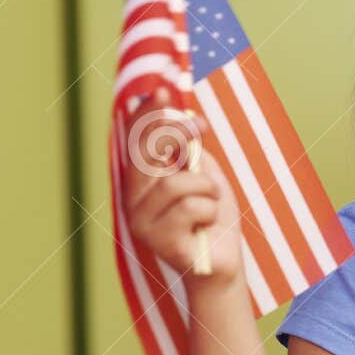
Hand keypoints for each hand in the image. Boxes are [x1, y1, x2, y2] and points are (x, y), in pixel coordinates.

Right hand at [121, 87, 244, 288]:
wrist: (221, 265)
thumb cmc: (212, 219)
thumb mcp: (205, 177)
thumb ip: (190, 154)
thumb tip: (187, 120)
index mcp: (142, 183)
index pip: (135, 142)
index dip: (146, 114)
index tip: (162, 90)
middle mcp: (133, 200)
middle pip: (146, 153)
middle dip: (176, 133)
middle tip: (201, 127)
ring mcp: (142, 221)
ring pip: (178, 182)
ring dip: (207, 189)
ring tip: (211, 203)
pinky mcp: (159, 241)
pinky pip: (193, 207)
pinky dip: (211, 210)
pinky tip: (206, 226)